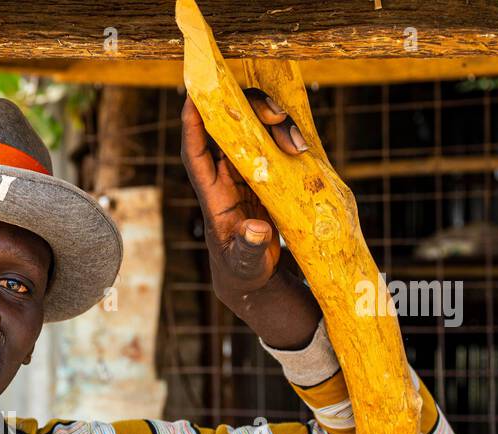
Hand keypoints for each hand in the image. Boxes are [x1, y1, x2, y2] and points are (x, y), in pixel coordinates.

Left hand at [179, 89, 321, 349]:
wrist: (255, 276)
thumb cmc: (243, 271)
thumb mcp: (246, 263)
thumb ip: (249, 248)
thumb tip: (256, 231)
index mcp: (212, 196)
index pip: (195, 153)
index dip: (192, 124)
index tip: (195, 94)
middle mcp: (226, 179)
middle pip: (229, 131)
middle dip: (249, 113)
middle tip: (276, 115)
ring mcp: (246, 175)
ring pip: (255, 132)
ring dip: (276, 125)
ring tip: (300, 142)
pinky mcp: (267, 176)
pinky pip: (274, 145)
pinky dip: (289, 137)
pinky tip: (305, 141)